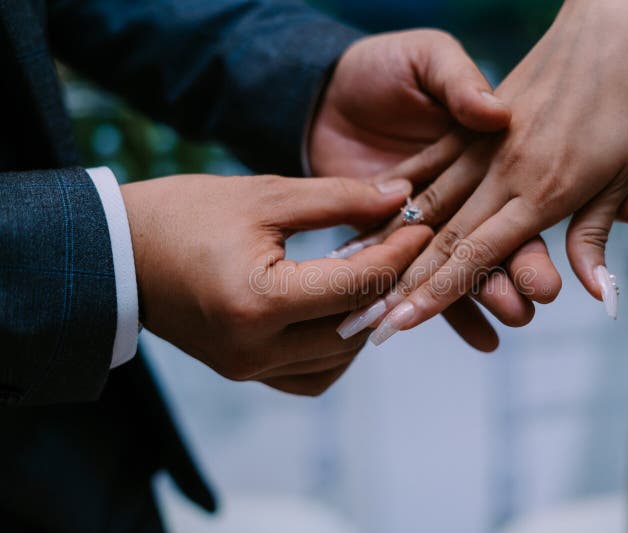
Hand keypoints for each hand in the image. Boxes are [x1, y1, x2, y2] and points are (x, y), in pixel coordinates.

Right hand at [121, 174, 430, 394]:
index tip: (420, 225)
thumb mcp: (264, 194)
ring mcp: (247, 368)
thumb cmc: (184, 214)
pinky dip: (335, 349)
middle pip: (354, 327)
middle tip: (399, 248)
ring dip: (363, 320)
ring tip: (369, 276)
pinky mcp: (242, 372)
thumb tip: (401, 197)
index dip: (398, 254)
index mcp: (258, 301)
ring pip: (339, 358)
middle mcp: (254, 348)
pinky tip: (337, 312)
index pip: (356, 284)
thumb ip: (339, 198)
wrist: (118, 252)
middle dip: (386, 286)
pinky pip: (311, 377)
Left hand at [310, 29, 525, 349]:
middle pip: (485, 248)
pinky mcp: (383, 224)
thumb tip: (493, 112)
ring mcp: (422, 215)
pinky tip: (418, 324)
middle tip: (523, 313)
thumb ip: (458, 82)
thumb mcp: (428, 58)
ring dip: (466, 300)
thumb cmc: (386, 63)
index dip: (525, 249)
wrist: (330, 83)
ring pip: (447, 264)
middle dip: (504, 283)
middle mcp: (458, 196)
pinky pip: (396, 261)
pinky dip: (409, 290)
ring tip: (490, 334)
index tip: (544, 284)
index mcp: (482, 158)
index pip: (510, 212)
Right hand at [344, 0, 627, 343]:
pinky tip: (368, 217)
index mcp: (542, 191)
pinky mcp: (466, 125)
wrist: (607, 31)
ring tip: (361, 276)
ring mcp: (479, 147)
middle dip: (406, 283)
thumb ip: (593, 236)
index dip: (440, 292)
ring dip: (394, 246)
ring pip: (427, 206)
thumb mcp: (622, 173)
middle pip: (444, 238)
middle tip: (372, 318)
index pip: (479, 253)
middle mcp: (502, 173)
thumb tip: (593, 295)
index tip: (404, 322)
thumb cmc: (624, 104)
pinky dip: (396, 196)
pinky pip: (424, 165)